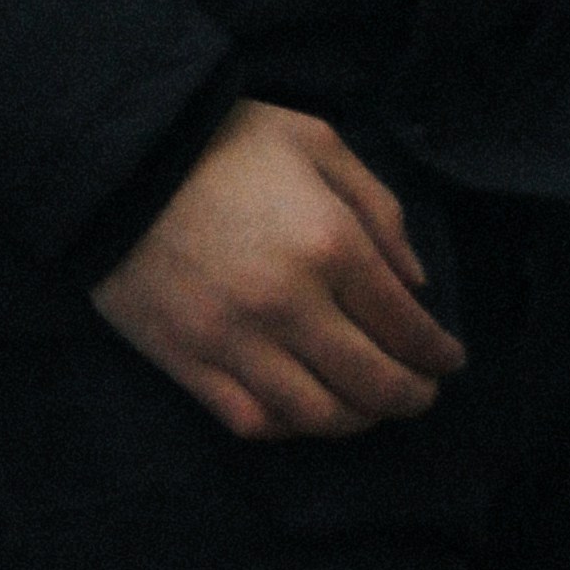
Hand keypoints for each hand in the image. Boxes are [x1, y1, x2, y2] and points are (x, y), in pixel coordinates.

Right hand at [91, 99, 466, 444]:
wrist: (119, 157)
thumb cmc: (225, 140)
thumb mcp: (317, 142)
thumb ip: (377, 207)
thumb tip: (415, 284)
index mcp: (330, 244)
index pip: (404, 324)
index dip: (436, 352)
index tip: (449, 360)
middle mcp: (291, 305)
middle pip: (371, 381)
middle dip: (410, 395)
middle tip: (422, 394)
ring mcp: (237, 342)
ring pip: (318, 415)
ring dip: (357, 421)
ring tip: (371, 409)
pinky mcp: (190, 363)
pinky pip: (254, 421)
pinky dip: (292, 428)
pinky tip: (307, 412)